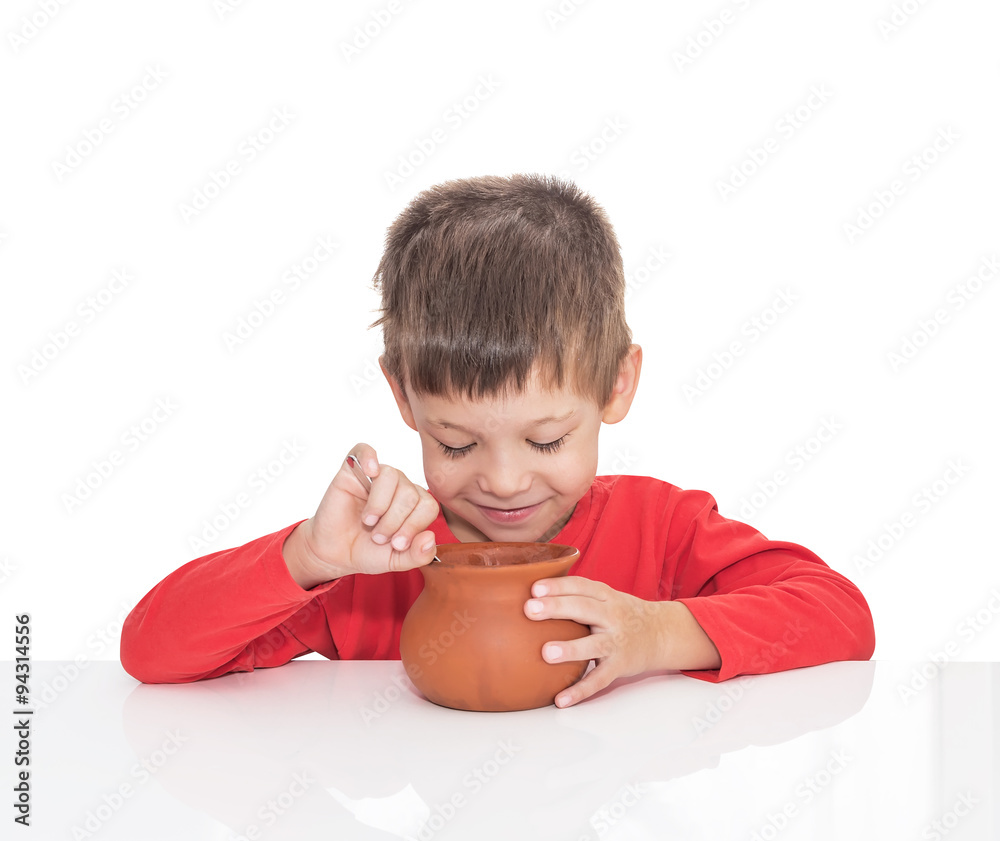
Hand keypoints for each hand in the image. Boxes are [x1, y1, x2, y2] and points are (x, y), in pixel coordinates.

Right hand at [283, 443, 439, 587]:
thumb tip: (430, 538)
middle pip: (410, 494)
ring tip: (368, 521)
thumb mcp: (397, 561)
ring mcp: (376, 477)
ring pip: (392, 476)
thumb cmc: (367, 551)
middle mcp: (399, 486)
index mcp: (415, 505)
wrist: (335, 552)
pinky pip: (363, 450)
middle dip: (394, 522)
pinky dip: (369, 458)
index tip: (396, 545)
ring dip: (380, 505)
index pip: (428, 505)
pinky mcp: (352, 470)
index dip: (414, 526)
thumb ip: (419, 555)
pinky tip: (369, 473)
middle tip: (378, 537)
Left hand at [524, 577, 721, 706]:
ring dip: (571, 649)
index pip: (581, 586)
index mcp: (606, 596)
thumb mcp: (606, 597)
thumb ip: (577, 595)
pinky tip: (561, 699)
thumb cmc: (622, 614)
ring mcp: (617, 642)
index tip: (534, 588)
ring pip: (594, 645)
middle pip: (584, 609)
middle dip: (557, 608)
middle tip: (530, 609)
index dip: (558, 586)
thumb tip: (532, 593)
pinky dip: (581, 691)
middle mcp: (613, 616)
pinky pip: (599, 679)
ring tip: (547, 653)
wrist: (661, 633)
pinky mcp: (620, 666)